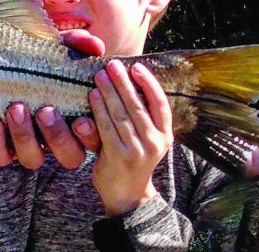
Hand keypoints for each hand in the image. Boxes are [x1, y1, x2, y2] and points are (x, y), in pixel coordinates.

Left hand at [0, 31, 103, 169]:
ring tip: (15, 109)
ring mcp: (27, 145)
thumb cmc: (35, 58)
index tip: (81, 120)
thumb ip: (77, 44)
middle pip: (69, 156)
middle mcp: (54, 138)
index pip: (94, 139)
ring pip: (33, 159)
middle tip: (45, 110)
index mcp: (76, 119)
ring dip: (25, 137)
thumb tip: (93, 44)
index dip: (91, 135)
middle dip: (58, 137)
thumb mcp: (57, 48)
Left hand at [90, 60, 172, 215]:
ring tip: (100, 75)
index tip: (137, 66)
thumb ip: (140, 116)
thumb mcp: (145, 137)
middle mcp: (155, 142)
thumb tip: (126, 80)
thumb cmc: (132, 156)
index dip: (149, 84)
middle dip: (123, 82)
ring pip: (121, 114)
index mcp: (165, 135)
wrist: (127, 193)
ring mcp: (137, 150)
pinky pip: (107, 128)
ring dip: (109, 92)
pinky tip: (93, 95)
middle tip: (111, 64)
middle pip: (138, 106)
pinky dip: (99, 109)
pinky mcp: (119, 156)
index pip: (160, 104)